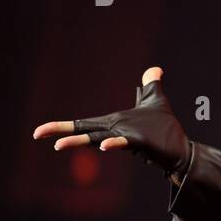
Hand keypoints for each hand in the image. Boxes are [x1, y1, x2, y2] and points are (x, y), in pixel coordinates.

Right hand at [32, 66, 191, 176]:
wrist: (183, 151)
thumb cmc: (166, 131)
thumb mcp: (157, 102)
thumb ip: (152, 85)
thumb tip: (154, 70)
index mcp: (114, 123)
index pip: (84, 124)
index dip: (62, 126)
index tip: (40, 131)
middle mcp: (115, 131)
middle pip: (84, 130)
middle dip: (61, 131)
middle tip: (37, 134)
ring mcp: (126, 137)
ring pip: (98, 137)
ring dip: (80, 141)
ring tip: (59, 145)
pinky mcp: (140, 142)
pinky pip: (123, 143)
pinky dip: (113, 143)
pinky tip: (103, 145)